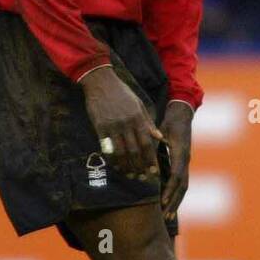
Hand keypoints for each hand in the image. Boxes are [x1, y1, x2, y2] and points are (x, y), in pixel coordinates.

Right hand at [81, 66, 162, 180]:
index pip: (147, 144)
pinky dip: (112, 159)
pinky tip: (116, 166)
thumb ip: (148, 123)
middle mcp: (127, 124)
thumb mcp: (139, 105)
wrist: (101, 82)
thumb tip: (159, 138)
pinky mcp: (100, 127)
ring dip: (126, 166)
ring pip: (121, 152)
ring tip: (130, 175)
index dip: (150, 160)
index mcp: (138, 118)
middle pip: (135, 151)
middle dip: (140, 167)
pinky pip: (107, 148)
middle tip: (142, 178)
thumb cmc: (122, 93)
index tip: (154, 171)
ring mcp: (112, 126)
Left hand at [160, 100, 192, 221]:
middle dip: (174, 202)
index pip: (177, 176)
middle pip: (182, 186)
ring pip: (183, 187)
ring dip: (175, 202)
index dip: (170, 190)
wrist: (182, 116)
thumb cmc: (169, 123)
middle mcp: (185, 161)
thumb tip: (143, 157)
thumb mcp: (160, 131)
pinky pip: (180, 183)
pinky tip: (168, 204)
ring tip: (167, 216)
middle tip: (165, 216)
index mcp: (181, 153)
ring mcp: (185, 164)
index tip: (162, 201)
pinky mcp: (182, 165)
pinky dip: (175, 195)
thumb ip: (153, 144)